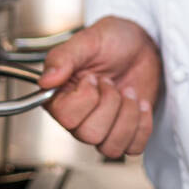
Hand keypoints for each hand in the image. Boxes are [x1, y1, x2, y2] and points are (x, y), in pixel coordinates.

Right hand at [37, 16, 161, 157]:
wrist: (142, 45)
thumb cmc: (113, 40)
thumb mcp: (88, 40)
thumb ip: (63, 57)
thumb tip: (45, 80)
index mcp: (62, 95)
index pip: (66, 117)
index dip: (85, 98)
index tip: (93, 77)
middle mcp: (79, 117)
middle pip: (90, 135)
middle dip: (109, 104)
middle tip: (111, 82)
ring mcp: (103, 128)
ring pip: (111, 147)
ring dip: (127, 115)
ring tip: (128, 92)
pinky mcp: (126, 133)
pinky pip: (133, 148)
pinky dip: (143, 125)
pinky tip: (140, 103)